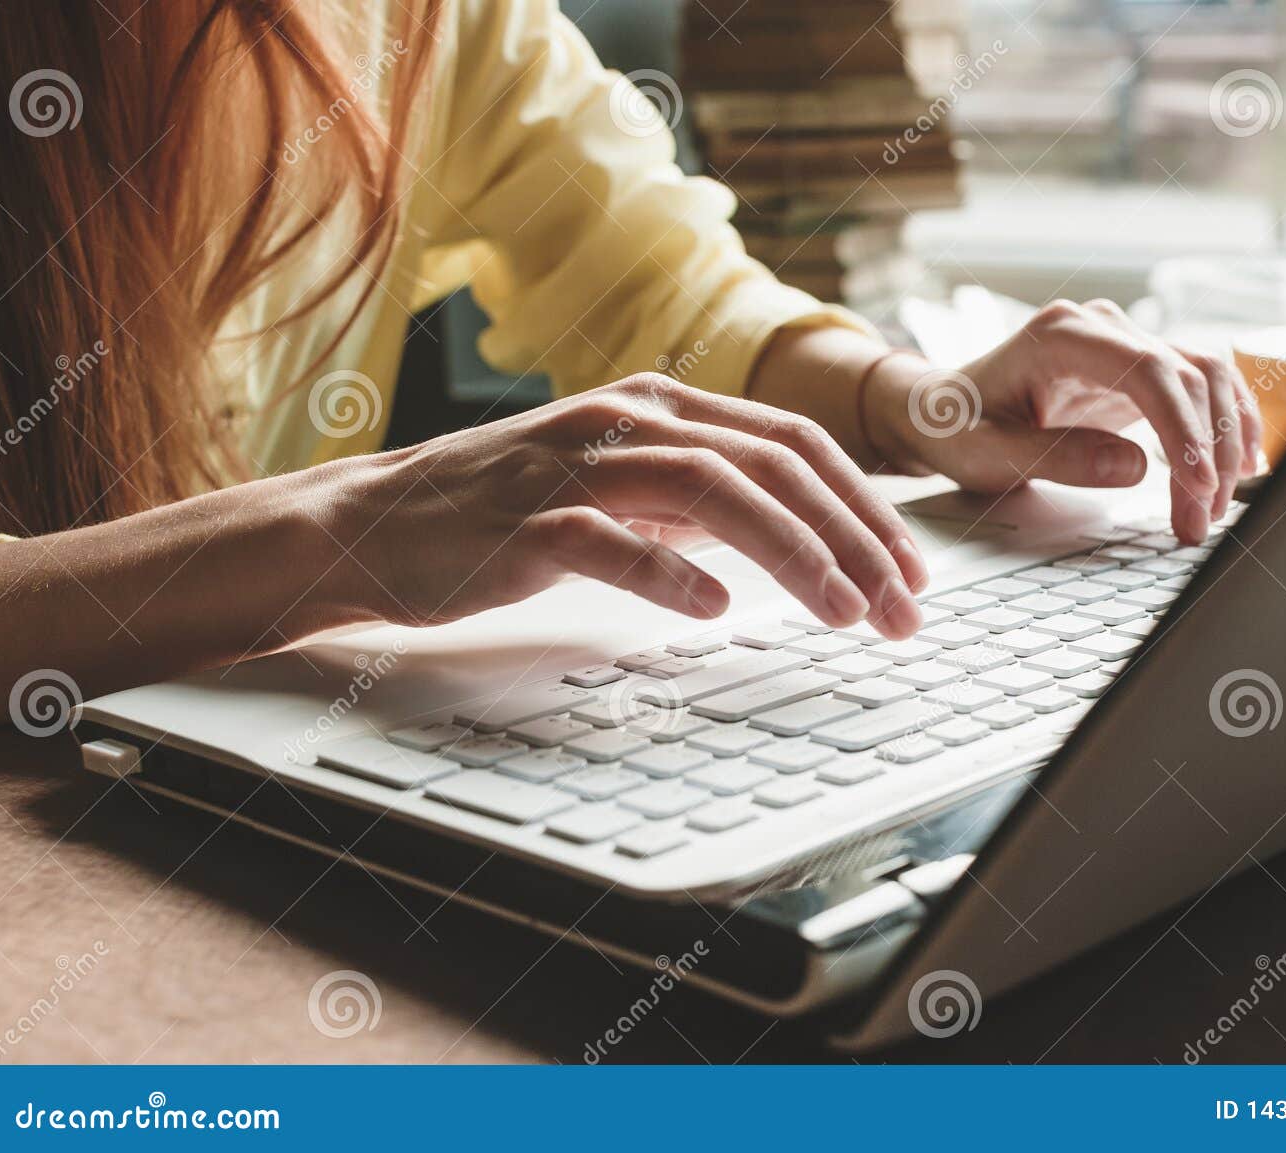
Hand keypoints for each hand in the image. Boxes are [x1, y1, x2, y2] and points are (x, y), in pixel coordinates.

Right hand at [326, 373, 928, 636]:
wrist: (375, 524)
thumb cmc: (511, 512)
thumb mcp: (623, 487)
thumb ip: (701, 496)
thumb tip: (798, 531)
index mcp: (662, 407)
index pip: (794, 444)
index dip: (865, 505)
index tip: (910, 571)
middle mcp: (627, 419)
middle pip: (772, 464)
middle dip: (853, 537)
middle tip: (902, 608)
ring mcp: (574, 466)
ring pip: (710, 491)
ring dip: (791, 553)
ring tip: (842, 612)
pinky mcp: (523, 523)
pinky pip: (608, 540)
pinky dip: (668, 571)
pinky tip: (715, 608)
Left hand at [864, 299, 1262, 542]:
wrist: (940, 410)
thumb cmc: (956, 428)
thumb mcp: (988, 455)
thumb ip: (1057, 459)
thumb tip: (1136, 467)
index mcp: (1061, 335)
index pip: (1147, 370)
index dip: (1182, 429)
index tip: (1198, 486)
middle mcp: (1101, 328)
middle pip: (1186, 375)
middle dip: (1204, 452)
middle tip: (1200, 522)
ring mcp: (1123, 344)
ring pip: (1204, 377)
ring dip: (1222, 441)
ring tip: (1217, 506)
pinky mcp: (1136, 371)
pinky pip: (1197, 387)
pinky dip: (1223, 424)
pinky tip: (1238, 467)